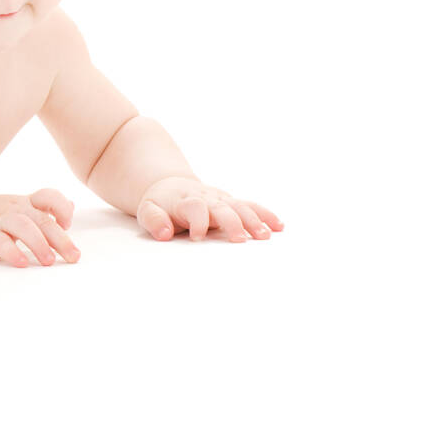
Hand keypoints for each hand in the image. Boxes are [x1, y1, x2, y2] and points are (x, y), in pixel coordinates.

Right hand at [0, 189, 78, 266]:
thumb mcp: (21, 207)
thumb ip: (45, 208)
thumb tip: (71, 205)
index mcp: (26, 203)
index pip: (48, 196)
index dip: (61, 208)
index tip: (67, 225)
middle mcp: (15, 210)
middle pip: (42, 219)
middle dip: (60, 239)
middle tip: (73, 256)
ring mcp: (0, 222)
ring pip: (23, 227)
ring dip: (39, 244)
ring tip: (49, 261)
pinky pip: (0, 242)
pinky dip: (12, 252)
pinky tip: (22, 263)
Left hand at [136, 176, 283, 241]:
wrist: (169, 185)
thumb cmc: (159, 203)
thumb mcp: (147, 210)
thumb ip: (154, 220)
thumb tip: (164, 234)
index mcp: (185, 201)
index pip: (194, 208)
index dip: (197, 222)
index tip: (197, 238)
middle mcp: (207, 198)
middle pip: (222, 208)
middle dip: (231, 222)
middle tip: (239, 240)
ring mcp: (221, 200)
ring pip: (240, 206)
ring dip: (254, 220)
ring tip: (265, 236)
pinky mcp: (231, 202)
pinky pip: (251, 206)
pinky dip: (265, 214)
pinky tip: (279, 226)